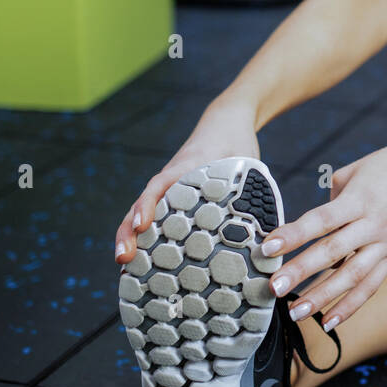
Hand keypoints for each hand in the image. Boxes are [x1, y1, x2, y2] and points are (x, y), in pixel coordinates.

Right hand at [114, 96, 259, 264]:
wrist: (227, 121)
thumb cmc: (237, 141)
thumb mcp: (245, 159)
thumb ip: (250, 186)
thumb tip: (264, 227)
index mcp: (186, 167)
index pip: (159, 186)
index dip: (148, 206)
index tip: (141, 226)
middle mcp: (171, 178)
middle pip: (141, 204)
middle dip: (129, 231)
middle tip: (122, 258)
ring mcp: (169, 188)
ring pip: (141, 211)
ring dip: (130, 236)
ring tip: (123, 264)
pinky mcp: (173, 195)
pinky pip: (154, 214)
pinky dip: (144, 235)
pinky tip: (141, 259)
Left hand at [263, 137, 386, 328]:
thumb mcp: (355, 170)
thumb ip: (331, 196)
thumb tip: (314, 221)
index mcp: (360, 199)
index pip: (321, 220)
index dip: (293, 235)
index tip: (268, 247)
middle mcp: (373, 224)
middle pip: (333, 252)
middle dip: (301, 271)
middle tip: (275, 287)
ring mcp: (386, 243)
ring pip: (352, 276)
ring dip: (323, 297)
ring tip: (298, 312)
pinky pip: (372, 285)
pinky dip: (351, 305)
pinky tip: (330, 320)